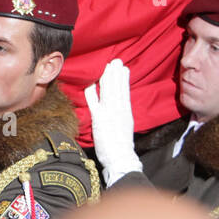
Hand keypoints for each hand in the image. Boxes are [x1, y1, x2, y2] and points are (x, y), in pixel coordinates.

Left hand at [83, 58, 141, 183]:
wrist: (121, 157)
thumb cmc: (121, 146)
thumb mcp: (125, 127)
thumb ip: (121, 115)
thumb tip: (119, 107)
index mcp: (126, 112)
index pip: (125, 92)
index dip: (123, 79)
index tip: (123, 69)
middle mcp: (119, 110)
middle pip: (118, 88)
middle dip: (116, 73)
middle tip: (116, 61)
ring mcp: (110, 113)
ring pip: (109, 91)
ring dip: (108, 77)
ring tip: (109, 66)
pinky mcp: (100, 119)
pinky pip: (95, 103)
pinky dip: (93, 92)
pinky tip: (91, 83)